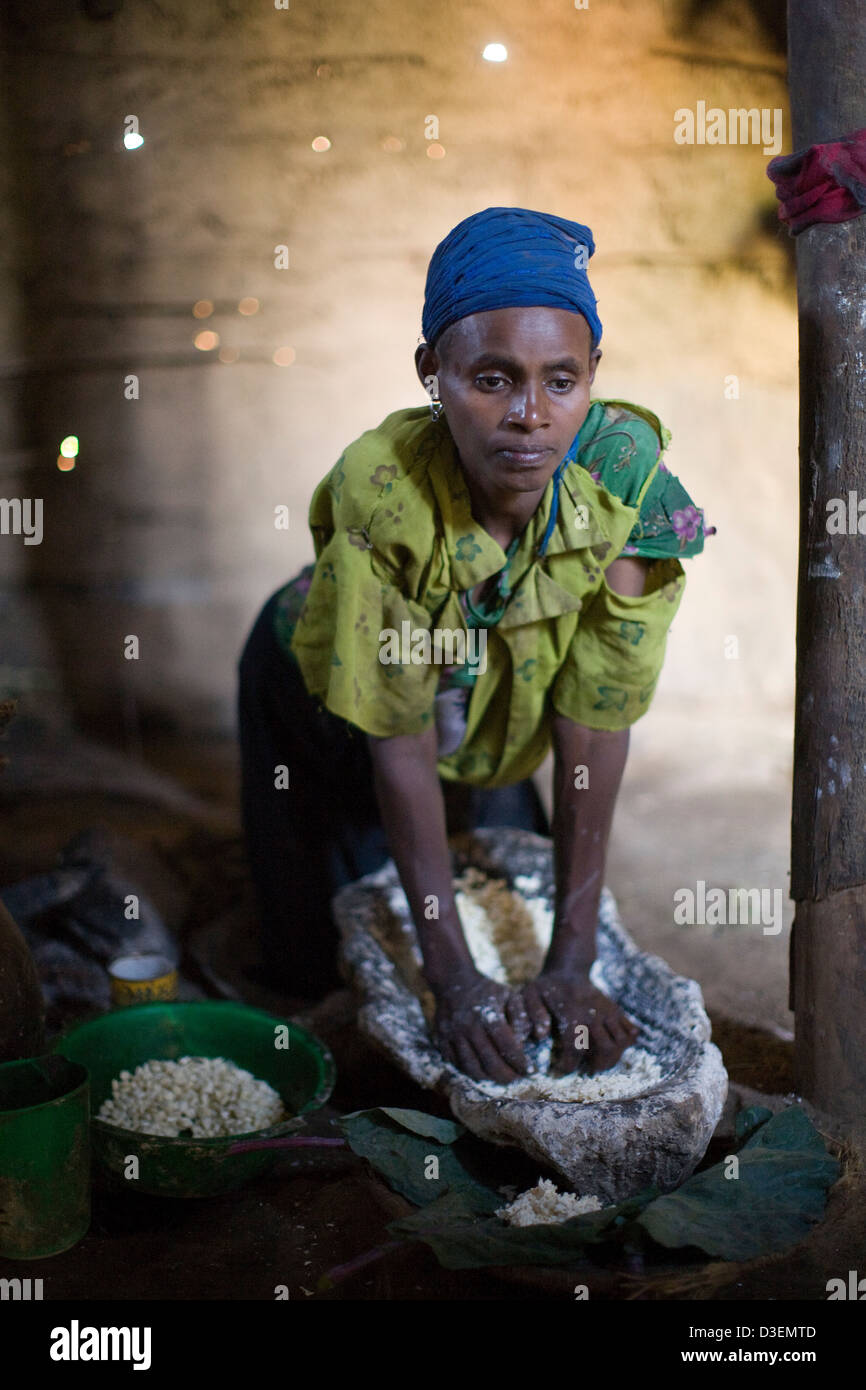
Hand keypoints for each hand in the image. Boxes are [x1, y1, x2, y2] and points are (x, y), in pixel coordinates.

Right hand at [432, 967, 531, 1083]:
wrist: (453, 982)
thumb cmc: (487, 992)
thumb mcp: (509, 996)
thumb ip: (521, 1016)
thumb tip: (527, 1041)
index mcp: (487, 1016)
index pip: (508, 1047)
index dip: (521, 1063)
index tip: (531, 1071)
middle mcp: (469, 1028)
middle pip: (490, 1062)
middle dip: (507, 1076)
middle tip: (518, 1079)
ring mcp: (453, 1036)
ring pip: (472, 1068)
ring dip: (490, 1078)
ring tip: (502, 1078)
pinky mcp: (442, 1041)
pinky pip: (457, 1064)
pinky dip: (471, 1073)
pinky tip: (484, 1072)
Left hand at [513, 969, 638, 1075]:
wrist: (568, 969)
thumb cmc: (546, 987)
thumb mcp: (530, 994)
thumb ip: (530, 1014)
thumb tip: (540, 1035)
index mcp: (572, 1012)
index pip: (575, 1047)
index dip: (570, 1065)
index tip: (562, 1069)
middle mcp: (594, 1013)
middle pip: (606, 1049)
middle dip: (597, 1065)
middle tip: (587, 1067)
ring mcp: (609, 1011)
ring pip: (622, 1043)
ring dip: (612, 1056)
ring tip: (598, 1058)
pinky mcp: (617, 1011)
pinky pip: (632, 1032)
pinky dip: (625, 1043)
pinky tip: (609, 1044)